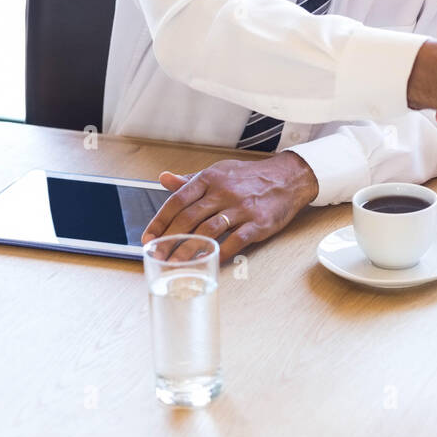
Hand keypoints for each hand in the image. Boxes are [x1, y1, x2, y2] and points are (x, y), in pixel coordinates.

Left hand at [141, 152, 318, 261]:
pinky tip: (210, 261)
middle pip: (189, 218)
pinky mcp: (258, 222)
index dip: (160, 221)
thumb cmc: (250, 177)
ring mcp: (241, 207)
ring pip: (208, 231)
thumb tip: (164, 178)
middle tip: (157, 256)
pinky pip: (235, 240)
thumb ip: (191, 180)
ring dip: (189, 250)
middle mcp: (224, 192)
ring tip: (176, 264)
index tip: (148, 238)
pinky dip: (221, 252)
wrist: (288, 178)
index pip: (177, 200)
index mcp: (210, 178)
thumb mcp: (219, 172)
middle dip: (169, 240)